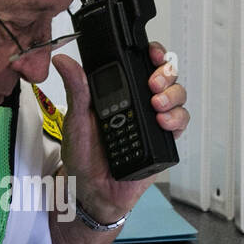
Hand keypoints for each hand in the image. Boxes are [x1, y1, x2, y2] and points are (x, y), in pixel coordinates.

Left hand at [50, 42, 187, 222]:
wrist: (93, 190)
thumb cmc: (83, 156)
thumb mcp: (75, 119)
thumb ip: (76, 89)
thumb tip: (64, 61)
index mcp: (119, 91)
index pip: (141, 62)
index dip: (152, 53)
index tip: (150, 53)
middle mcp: (139, 103)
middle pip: (166, 76)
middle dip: (165, 74)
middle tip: (153, 84)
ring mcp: (152, 120)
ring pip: (177, 97)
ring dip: (172, 96)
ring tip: (157, 106)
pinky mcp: (162, 140)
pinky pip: (179, 124)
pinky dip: (176, 120)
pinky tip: (162, 123)